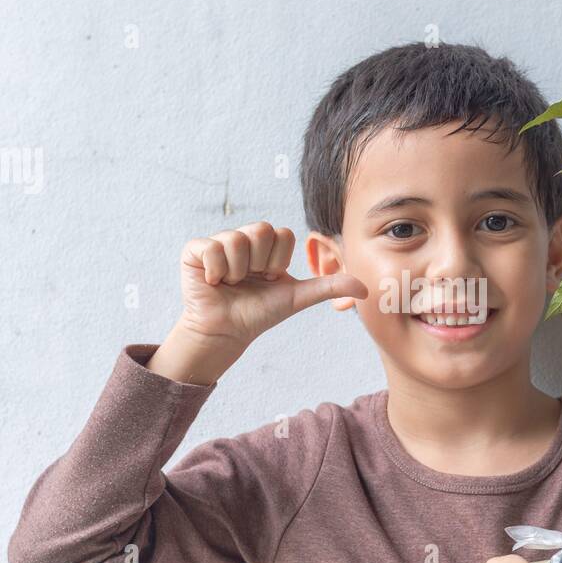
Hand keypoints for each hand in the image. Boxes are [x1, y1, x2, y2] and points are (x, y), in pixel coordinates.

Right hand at [176, 221, 367, 348]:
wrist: (227, 332)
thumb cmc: (259, 313)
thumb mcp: (297, 298)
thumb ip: (329, 287)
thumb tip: (366, 289)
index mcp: (266, 245)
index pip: (283, 234)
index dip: (278, 261)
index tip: (269, 278)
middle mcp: (243, 238)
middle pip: (261, 231)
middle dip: (259, 264)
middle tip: (250, 280)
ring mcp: (218, 242)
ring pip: (237, 239)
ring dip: (238, 270)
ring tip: (231, 283)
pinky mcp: (195, 251)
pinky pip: (211, 247)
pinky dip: (216, 270)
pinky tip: (214, 282)